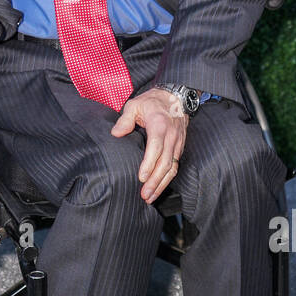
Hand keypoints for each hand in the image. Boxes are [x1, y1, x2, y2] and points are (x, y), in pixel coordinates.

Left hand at [110, 86, 188, 203]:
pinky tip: (158, 189)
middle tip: (144, 195)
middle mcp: (171, 136)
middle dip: (155, 181)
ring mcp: (178, 143)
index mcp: (159, 125)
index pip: (156, 147)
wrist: (176, 97)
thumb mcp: (135, 104)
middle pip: (165, 163)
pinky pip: (175, 166)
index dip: (149, 164)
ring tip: (150, 197)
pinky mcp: (180, 148)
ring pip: (172, 168)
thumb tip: (116, 134)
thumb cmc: (152, 102)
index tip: (141, 177)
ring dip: (161, 184)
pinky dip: (167, 179)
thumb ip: (125, 119)